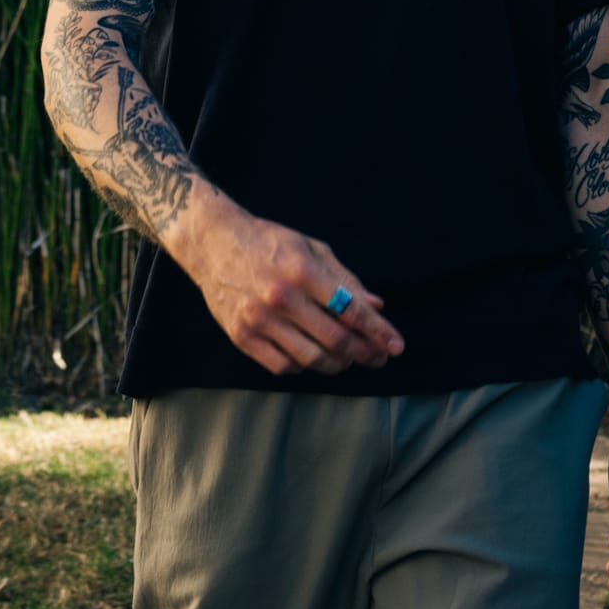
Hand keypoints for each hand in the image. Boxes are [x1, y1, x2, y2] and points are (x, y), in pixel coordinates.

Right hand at [168, 191, 403, 377]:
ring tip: (347, 359)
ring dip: (338, 364)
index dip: (378, 331)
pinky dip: (303, 366)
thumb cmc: (267, 242)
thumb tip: (376, 307)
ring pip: (312, 359)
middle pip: (336, 340)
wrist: (212, 242)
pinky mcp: (242, 336)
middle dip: (365, 353)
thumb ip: (344, 279)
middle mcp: (280, 296)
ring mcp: (259, 319)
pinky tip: (310, 355)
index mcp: (301, 269)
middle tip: (378, 357)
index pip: (350, 310)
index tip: (396, 346)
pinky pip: (283, 366)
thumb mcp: (309, 247)